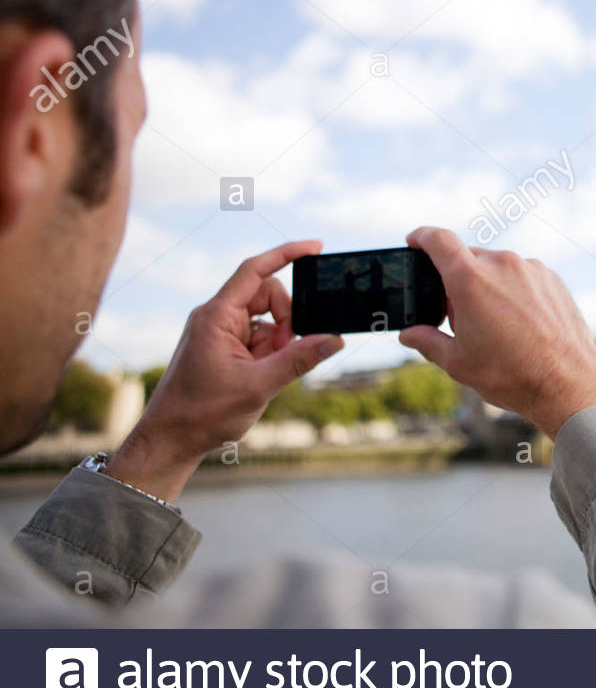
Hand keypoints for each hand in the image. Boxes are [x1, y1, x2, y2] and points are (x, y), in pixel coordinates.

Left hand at [106, 240, 343, 501]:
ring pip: (265, 319)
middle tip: (288, 350)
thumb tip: (334, 338)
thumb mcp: (259, 386)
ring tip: (269, 372)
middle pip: (266, 295)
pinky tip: (262, 377)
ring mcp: (219, 331)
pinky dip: (269, 352)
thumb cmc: (203, 414)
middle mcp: (216, 317)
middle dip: (286, 319)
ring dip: (278, 341)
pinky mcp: (223, 347)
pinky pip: (257, 336)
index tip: (316, 247)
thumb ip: (299, 359)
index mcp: (217, 316)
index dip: (286, 254)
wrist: (170, 440)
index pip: (255, 270)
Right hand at [399, 227, 595, 437]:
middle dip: (456, 280)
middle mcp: (501, 264)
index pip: (438, 240)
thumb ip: (427, 341)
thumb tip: (409, 334)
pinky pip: (521, 275)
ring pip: (496, 267)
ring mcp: (530, 269)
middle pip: (467, 258)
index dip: (421, 237)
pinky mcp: (551, 278)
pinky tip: (518, 322)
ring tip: (493, 324)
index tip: (414, 242)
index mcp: (470, 280)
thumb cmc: (511, 375)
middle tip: (458, 315)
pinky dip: (512, 290)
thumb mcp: (458, 363)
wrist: (568, 383)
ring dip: (487, 285)